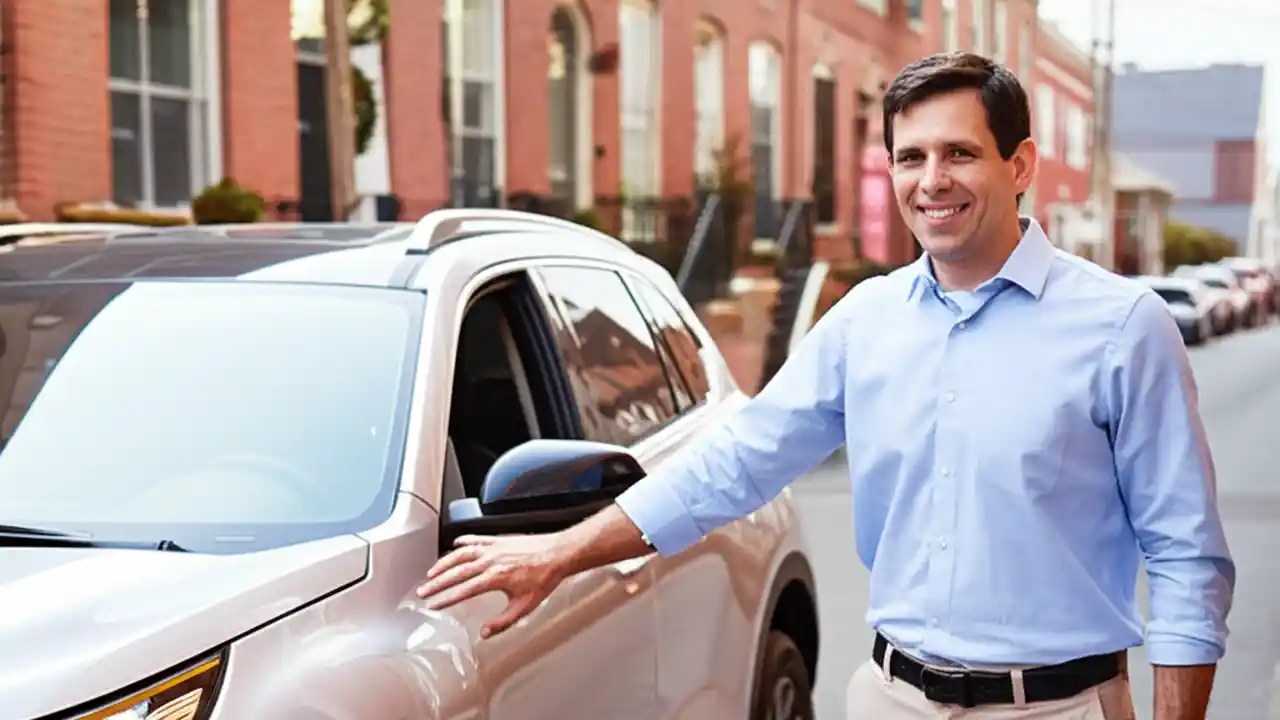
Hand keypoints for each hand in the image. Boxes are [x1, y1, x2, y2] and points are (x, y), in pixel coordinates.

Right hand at [416, 533, 567, 638]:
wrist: (557, 554)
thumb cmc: (544, 578)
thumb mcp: (524, 606)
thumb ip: (503, 621)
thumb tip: (485, 633)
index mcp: (494, 578)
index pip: (463, 590)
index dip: (446, 599)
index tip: (433, 605)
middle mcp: (490, 560)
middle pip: (456, 572)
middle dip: (437, 583)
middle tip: (423, 591)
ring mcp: (493, 548)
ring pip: (461, 554)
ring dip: (444, 563)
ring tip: (431, 572)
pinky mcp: (498, 539)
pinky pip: (475, 539)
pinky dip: (463, 542)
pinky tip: (455, 544)